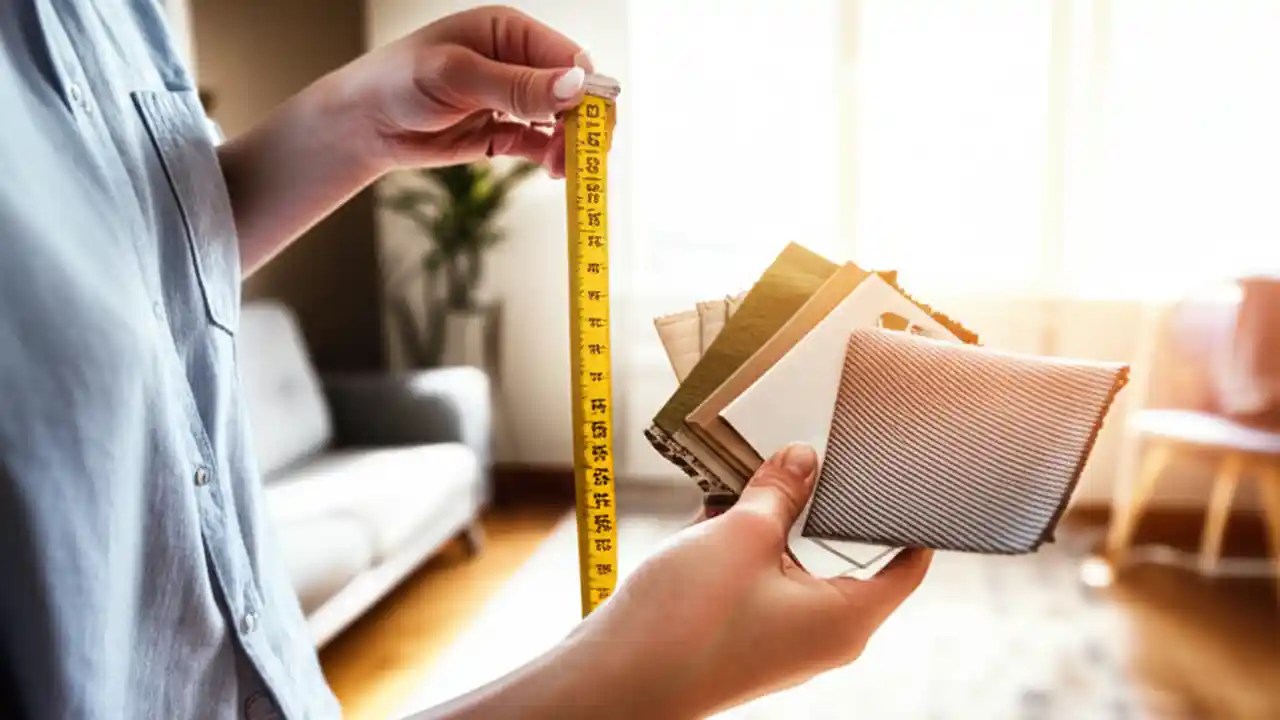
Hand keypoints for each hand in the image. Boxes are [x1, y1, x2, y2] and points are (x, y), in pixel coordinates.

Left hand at [331, 5, 590, 176]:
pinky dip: (552, 158)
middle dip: (583, 124)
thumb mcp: (458, 77)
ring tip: (563, 170)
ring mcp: (511, 98)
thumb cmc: (398, 82)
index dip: (586, 91)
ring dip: (570, 146)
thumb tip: (575, 87)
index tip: (590, 128)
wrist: (363, 123)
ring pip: (562, 121)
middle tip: (582, 157)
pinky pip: (540, 143)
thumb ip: (516, 85)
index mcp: (509, 32)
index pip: (568, 57)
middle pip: (573, 91)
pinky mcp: (502, 131)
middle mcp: (517, 61)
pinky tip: (553, 171)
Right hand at [425, 444, 931, 718]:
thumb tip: (802, 460)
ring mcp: (778, 634)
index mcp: (846, 619)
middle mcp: (821, 633)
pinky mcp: (741, 631)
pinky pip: (758, 574)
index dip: (906, 513)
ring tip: (758, 464)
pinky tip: (720, 498)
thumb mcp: (741, 535)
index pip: (907, 563)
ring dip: (773, 515)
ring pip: (792, 560)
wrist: (615, 680)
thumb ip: (778, 492)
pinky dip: (744, 539)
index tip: (900, 469)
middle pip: (842, 554)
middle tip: (817, 448)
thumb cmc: (687, 623)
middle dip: (824, 500)